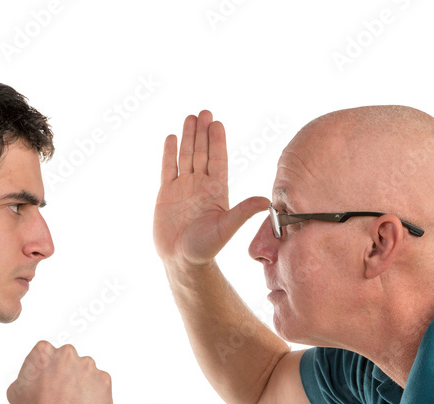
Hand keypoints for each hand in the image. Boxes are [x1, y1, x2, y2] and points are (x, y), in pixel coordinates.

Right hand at [6, 341, 111, 403]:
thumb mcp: (16, 388)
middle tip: (60, 397)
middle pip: (70, 360)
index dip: (47, 372)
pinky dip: (96, 396)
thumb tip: (36, 373)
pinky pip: (101, 386)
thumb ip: (29, 373)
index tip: (47, 386)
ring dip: (83, 384)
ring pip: (87, 373)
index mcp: (44, 350)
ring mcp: (88, 366)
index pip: (48, 353)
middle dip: (67, 375)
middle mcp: (68, 353)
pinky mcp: (104, 381)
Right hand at [153, 110, 268, 267]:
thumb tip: (267, 200)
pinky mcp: (166, 193)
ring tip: (190, 117)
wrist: (182, 260)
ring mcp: (183, 188)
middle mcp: (200, 185)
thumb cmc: (205, 248)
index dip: (217, 142)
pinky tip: (171, 137)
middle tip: (204, 112)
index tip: (217, 123)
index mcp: (216, 191)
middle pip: (201, 152)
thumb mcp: (226, 228)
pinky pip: (168, 168)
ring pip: (186, 156)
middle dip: (202, 132)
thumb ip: (243, 212)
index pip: (218, 160)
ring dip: (188, 137)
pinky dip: (169, 153)